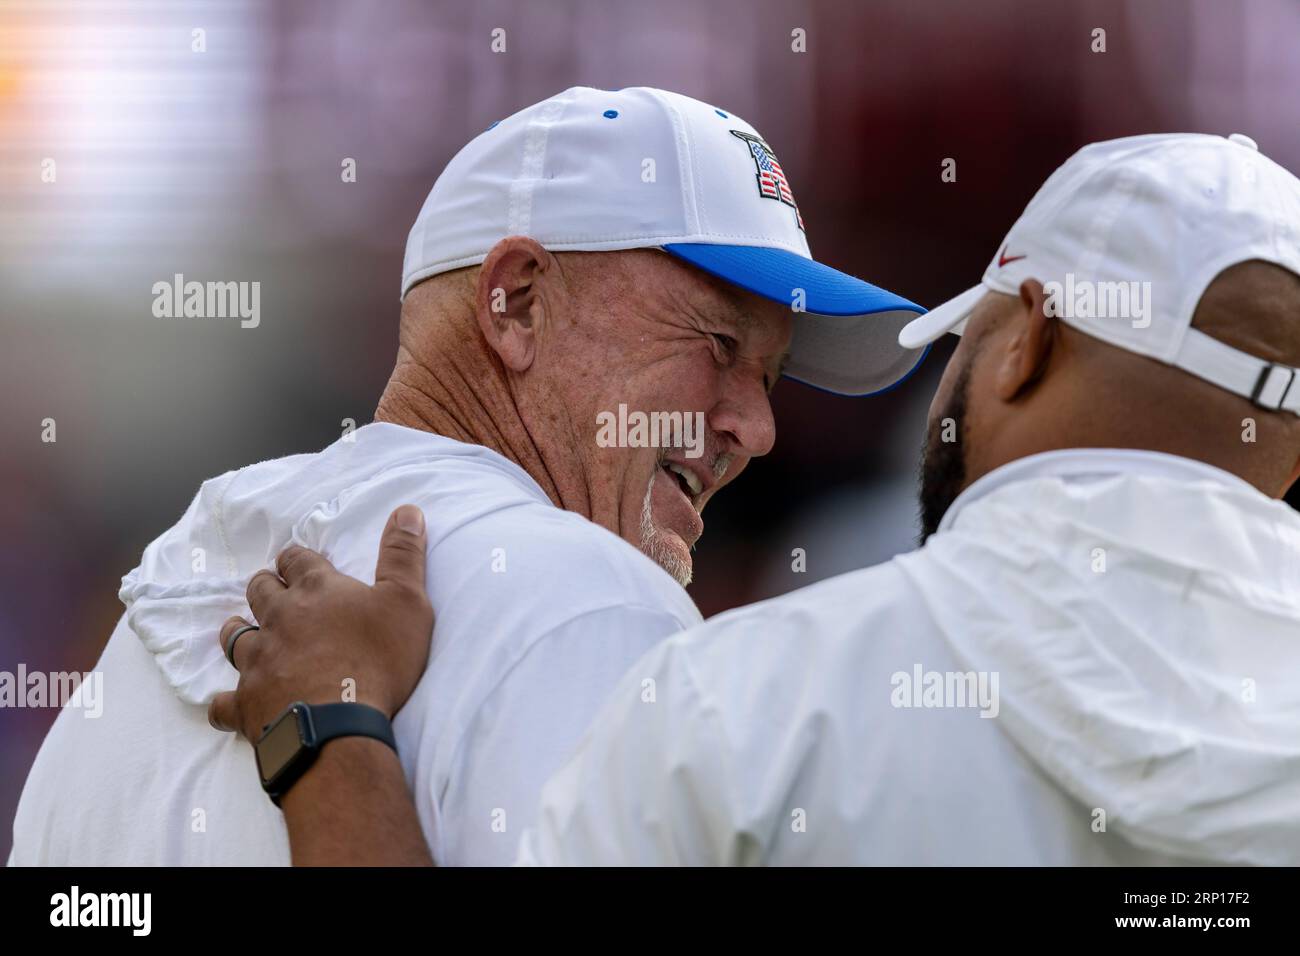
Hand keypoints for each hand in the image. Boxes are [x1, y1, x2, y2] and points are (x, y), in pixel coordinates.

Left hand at [208, 504, 433, 742]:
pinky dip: (227, 701)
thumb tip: (407, 510)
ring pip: (235, 637)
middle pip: (260, 592)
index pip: (297, 560)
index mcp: (315, 591)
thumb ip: (403, 555)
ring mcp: (257, 661)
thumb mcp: (406, 602)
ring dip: (238, 631)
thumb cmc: (377, 660)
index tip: (296, 561)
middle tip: (272, 590)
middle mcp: (279, 619)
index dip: (296, 559)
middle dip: (266, 587)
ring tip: (242, 631)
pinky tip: (230, 702)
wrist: (339, 725)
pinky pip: (225, 701)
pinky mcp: (246, 702)